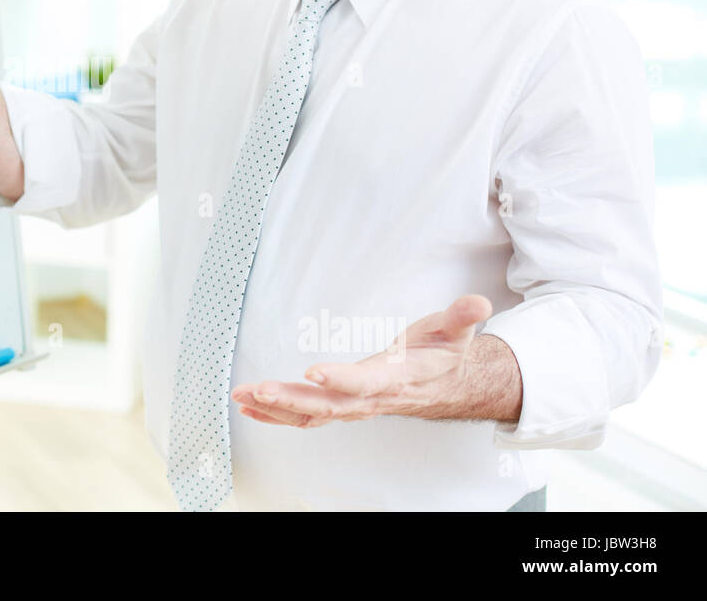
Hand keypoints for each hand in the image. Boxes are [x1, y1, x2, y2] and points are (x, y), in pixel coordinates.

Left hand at [231, 295, 495, 427]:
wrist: (443, 385)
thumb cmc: (441, 354)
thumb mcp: (456, 331)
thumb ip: (462, 317)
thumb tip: (478, 303)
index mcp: (394, 379)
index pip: (365, 382)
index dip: (340, 379)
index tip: (313, 371)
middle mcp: (369, 399)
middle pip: (327, 405)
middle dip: (290, 399)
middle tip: (257, 389)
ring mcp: (352, 406)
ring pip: (310, 415)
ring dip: (274, 407)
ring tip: (241, 395)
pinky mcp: (339, 406)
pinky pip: (304, 417)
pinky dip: (275, 413)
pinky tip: (248, 405)